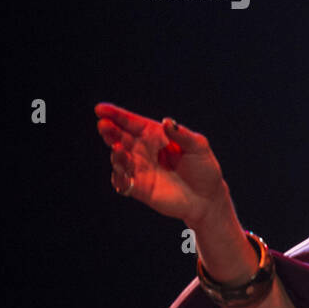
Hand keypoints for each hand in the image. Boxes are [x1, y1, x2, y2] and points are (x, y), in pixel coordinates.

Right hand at [94, 102, 229, 226]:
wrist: (208, 198)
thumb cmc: (204, 169)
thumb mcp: (198, 147)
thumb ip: (182, 135)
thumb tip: (166, 122)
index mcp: (156, 136)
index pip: (133, 123)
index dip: (117, 115)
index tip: (101, 109)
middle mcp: (143, 150)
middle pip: (120, 138)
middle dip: (110, 131)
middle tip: (104, 125)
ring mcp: (139, 169)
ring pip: (119, 158)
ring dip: (116, 153)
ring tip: (119, 148)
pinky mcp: (139, 188)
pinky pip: (122, 181)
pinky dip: (119, 175)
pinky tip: (122, 171)